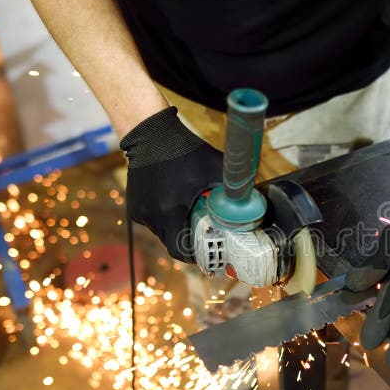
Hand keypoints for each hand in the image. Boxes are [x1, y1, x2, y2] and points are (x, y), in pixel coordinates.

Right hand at [120, 107, 222, 261]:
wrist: (151, 133)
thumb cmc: (185, 150)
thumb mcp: (215, 166)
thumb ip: (235, 185)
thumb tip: (256, 199)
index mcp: (170, 212)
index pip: (180, 251)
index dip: (195, 256)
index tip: (206, 252)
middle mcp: (151, 216)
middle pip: (172, 242)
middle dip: (187, 241)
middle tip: (203, 235)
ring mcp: (139, 212)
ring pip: (161, 232)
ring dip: (175, 228)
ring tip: (188, 215)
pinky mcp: (133, 205)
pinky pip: (152, 220)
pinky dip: (164, 217)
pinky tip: (173, 202)